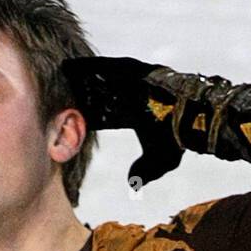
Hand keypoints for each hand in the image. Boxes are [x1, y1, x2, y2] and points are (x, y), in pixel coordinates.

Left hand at [60, 55, 184, 187]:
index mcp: (135, 115)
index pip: (105, 116)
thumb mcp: (160, 161)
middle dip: (81, 94)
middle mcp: (134, 96)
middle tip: (56, 92)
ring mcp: (135, 82)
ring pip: (102, 79)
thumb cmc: (178, 138)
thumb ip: (143, 171)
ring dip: (82, 76)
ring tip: (60, 73)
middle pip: (101, 94)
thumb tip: (133, 186)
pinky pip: (109, 66)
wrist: (194, 116)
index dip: (87, 117)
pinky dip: (91, 65)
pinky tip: (72, 65)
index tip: (68, 118)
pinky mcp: (137, 70)